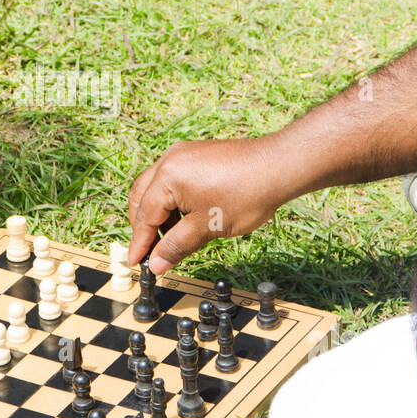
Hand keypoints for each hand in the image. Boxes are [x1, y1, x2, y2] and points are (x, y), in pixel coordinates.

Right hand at [127, 137, 287, 274]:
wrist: (279, 167)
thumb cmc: (247, 194)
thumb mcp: (208, 228)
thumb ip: (177, 246)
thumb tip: (157, 264)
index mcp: (168, 177)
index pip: (145, 215)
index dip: (140, 242)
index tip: (137, 262)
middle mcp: (169, 160)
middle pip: (141, 197)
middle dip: (143, 226)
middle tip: (149, 251)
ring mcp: (182, 154)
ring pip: (155, 186)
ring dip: (158, 213)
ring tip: (172, 238)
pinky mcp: (196, 154)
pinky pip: (171, 178)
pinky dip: (171, 200)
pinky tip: (185, 218)